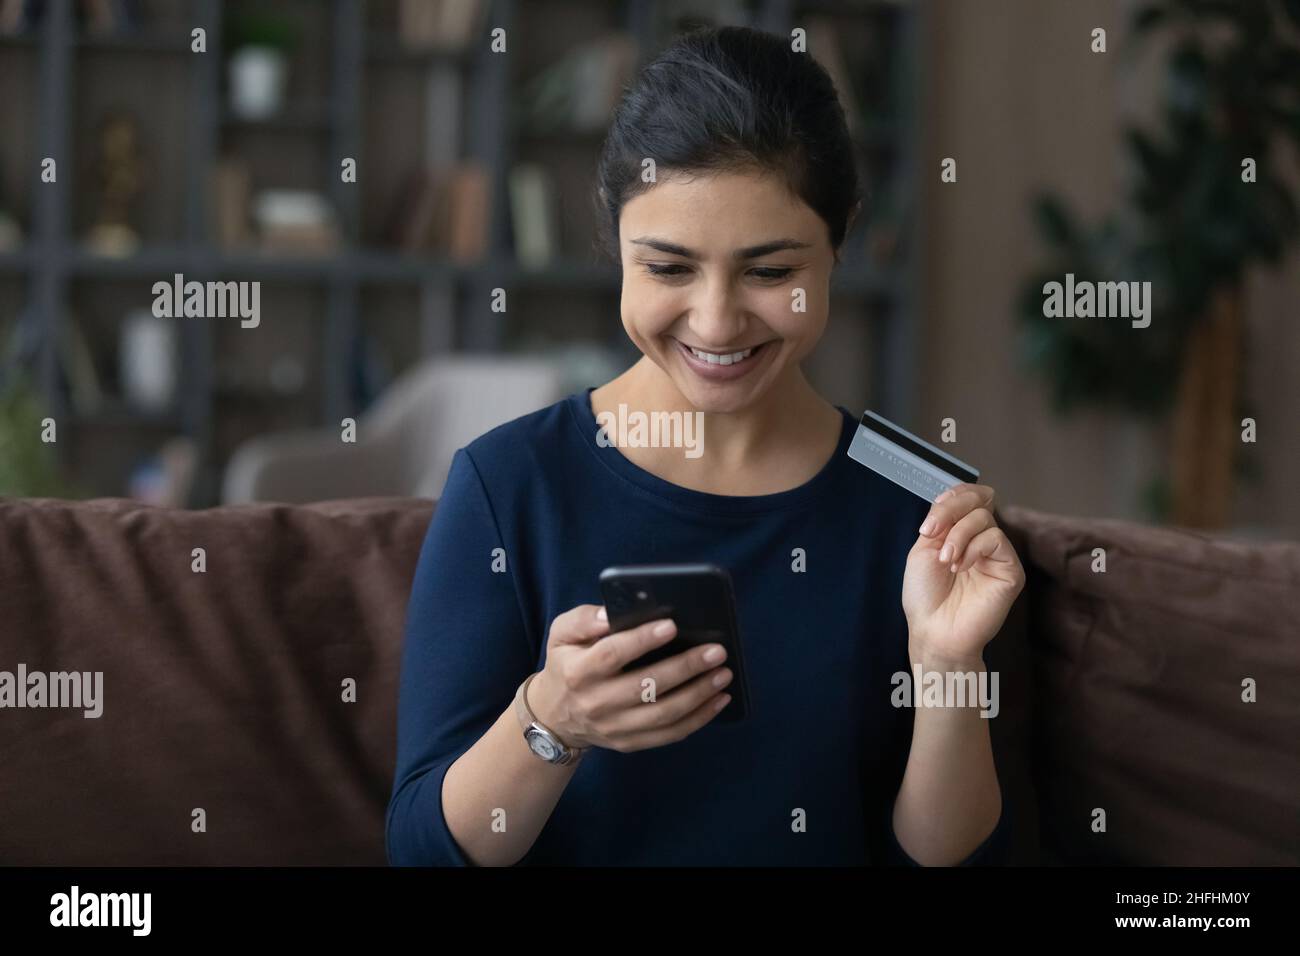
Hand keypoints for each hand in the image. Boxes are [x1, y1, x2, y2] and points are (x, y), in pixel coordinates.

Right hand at [528, 605, 732, 752]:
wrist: (555, 715)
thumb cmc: (567, 663)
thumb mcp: (561, 634)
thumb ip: (584, 619)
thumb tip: (613, 614)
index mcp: (579, 671)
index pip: (612, 654)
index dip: (642, 640)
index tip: (672, 625)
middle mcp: (596, 703)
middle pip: (646, 687)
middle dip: (686, 668)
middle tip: (716, 651)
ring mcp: (614, 727)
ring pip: (663, 714)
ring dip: (699, 695)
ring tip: (723, 674)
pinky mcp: (629, 743)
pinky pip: (669, 734)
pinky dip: (699, 719)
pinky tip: (719, 700)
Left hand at [902, 484, 1024, 664]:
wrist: (932, 629)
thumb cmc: (925, 596)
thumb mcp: (924, 549)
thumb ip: (941, 522)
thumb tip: (954, 500)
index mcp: (961, 534)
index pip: (970, 498)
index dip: (955, 495)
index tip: (934, 510)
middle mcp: (982, 541)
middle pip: (979, 502)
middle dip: (951, 509)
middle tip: (931, 532)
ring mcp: (997, 555)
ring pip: (985, 519)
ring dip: (958, 535)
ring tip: (945, 561)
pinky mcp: (1011, 570)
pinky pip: (996, 540)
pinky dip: (973, 548)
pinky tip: (960, 567)